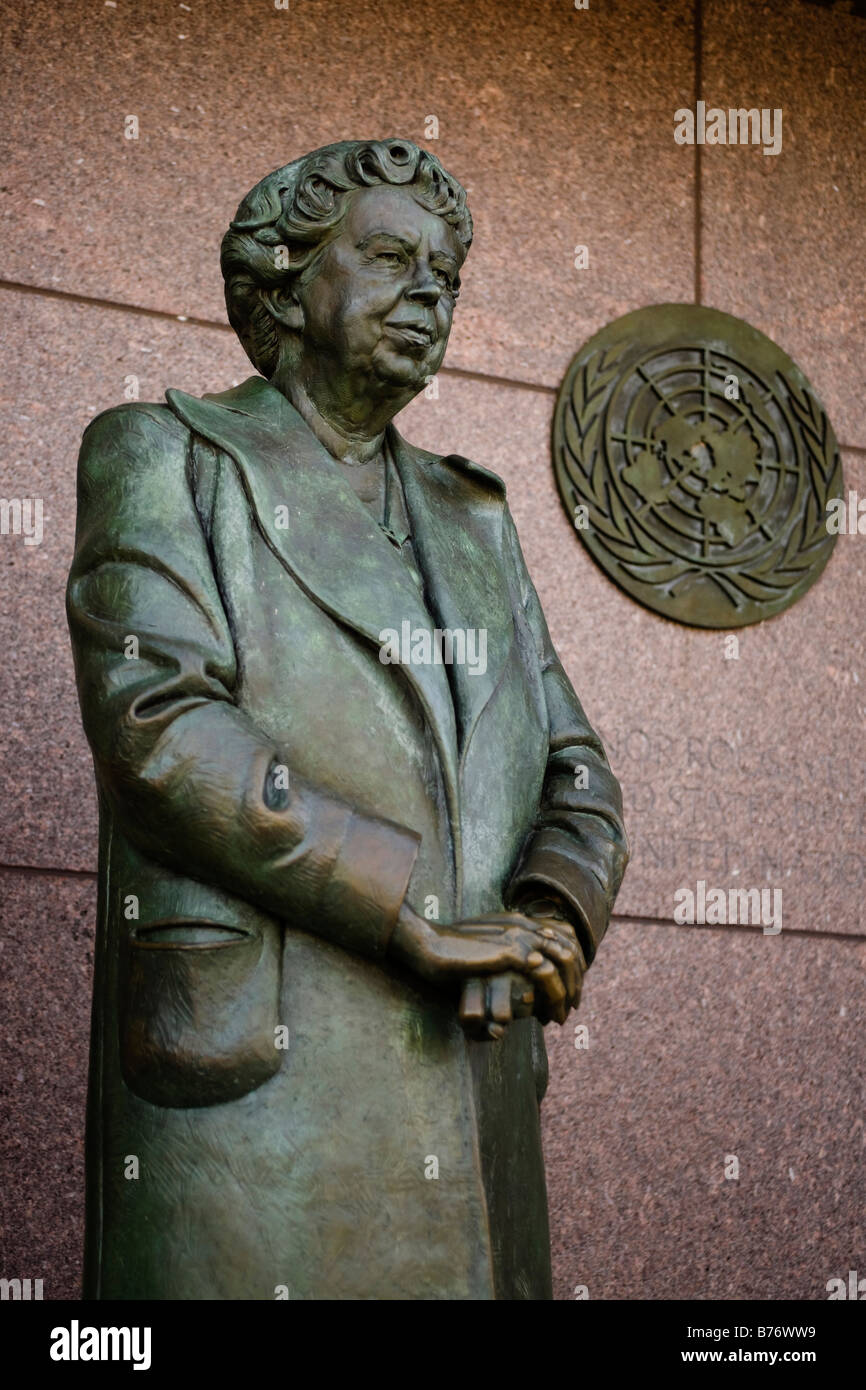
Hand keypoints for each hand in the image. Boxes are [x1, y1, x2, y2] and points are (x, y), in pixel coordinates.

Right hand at [458, 903, 586, 1037]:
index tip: (568, 991)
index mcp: (517, 921)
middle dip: (576, 981)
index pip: (562, 937)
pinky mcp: (512, 952)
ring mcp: (519, 936)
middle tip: (572, 1007)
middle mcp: (524, 925)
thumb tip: (517, 967)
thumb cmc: (447, 952)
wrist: (426, 945)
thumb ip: (502, 952)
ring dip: (568, 992)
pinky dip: (554, 996)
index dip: (571, 965)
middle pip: (570, 948)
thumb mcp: (481, 948)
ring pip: (565, 961)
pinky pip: (548, 974)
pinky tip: (547, 1015)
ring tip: (562, 1016)